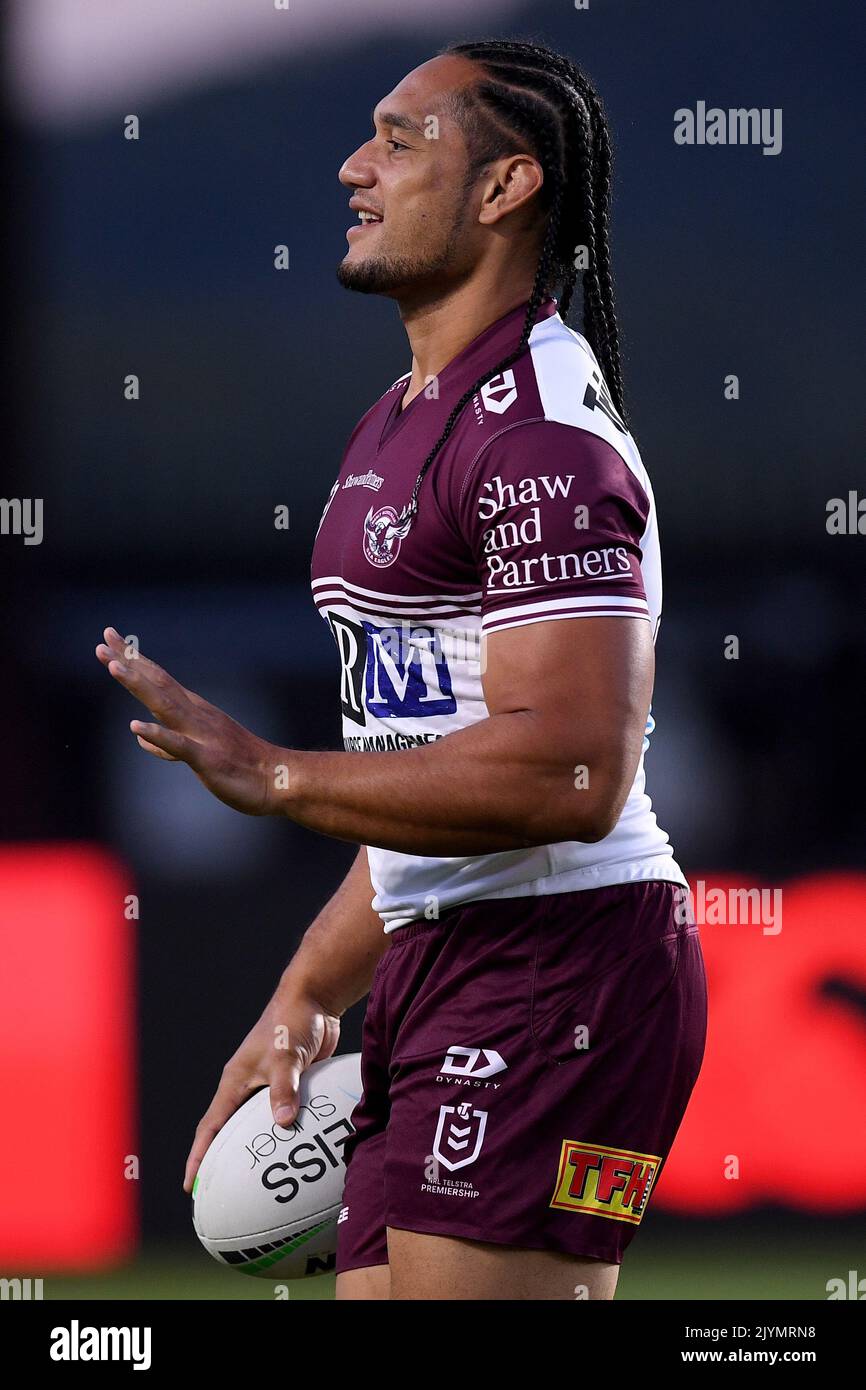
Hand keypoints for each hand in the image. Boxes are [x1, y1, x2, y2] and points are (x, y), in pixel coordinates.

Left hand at [95, 626, 282, 815]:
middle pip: (158, 683)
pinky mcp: (208, 759)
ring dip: (139, 685)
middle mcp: (196, 716)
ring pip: (165, 706)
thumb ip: (168, 744)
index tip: (110, 638)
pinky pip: (179, 746)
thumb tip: (142, 739)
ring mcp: (202, 735)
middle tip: (104, 639)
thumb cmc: (240, 766)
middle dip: (130, 661)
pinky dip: (158, 736)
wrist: (279, 779)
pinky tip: (136, 727)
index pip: (158, 679)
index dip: (133, 659)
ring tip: (114, 667)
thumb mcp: (198, 751)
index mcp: (194, 711)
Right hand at [183, 984, 340, 1192]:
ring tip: (259, 1184)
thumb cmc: (292, 1021)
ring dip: (256, 1150)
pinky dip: (285, 1134)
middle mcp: (247, 1086)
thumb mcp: (286, 1055)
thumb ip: (284, 1089)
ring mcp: (267, 1085)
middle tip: (220, 1195)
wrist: (314, 998)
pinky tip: (297, 1153)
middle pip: (229, 1132)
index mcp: (235, 1081)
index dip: (199, 1157)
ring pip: (257, 1126)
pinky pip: (283, 1115)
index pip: (210, 1127)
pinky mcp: (289, 1083)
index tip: (191, 1186)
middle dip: (222, 1162)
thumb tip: (284, 1124)